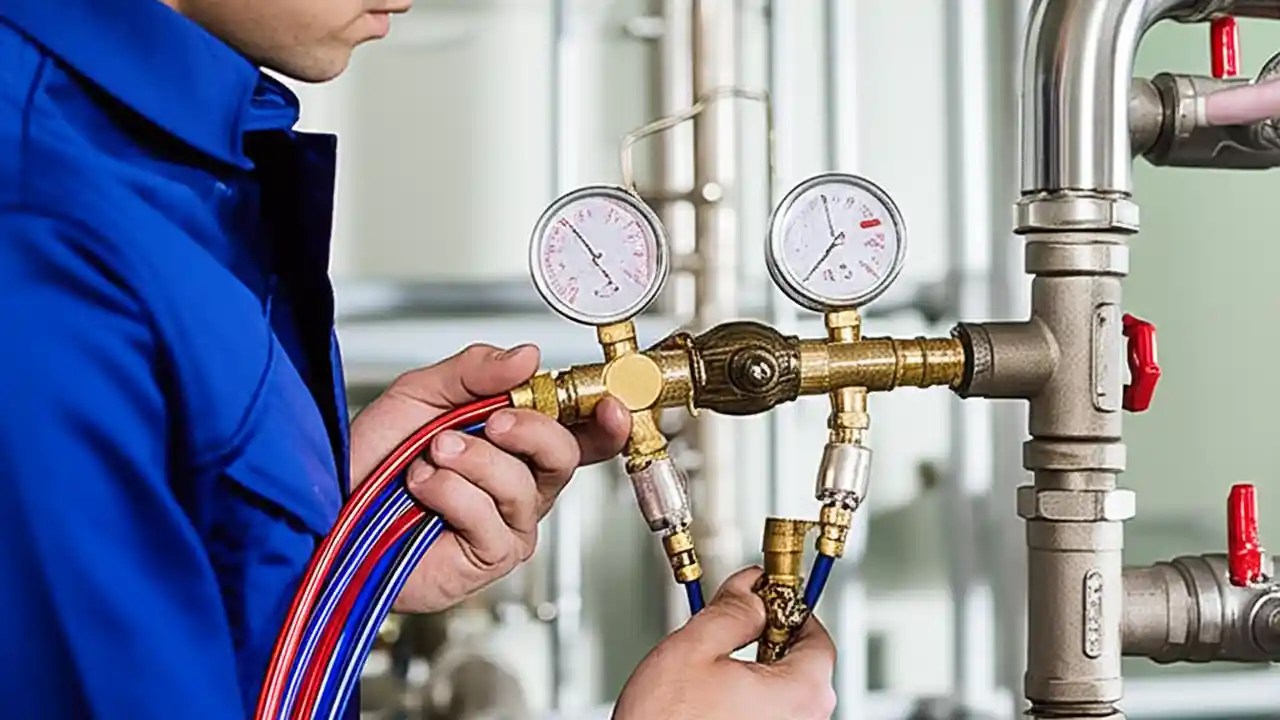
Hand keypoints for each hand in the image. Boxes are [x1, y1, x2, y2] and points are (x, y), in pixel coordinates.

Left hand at [348, 343, 631, 612]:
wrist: (329, 505)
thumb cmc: (375, 459)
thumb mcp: (423, 394)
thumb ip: (476, 370)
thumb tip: (527, 356)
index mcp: (517, 445)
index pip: (580, 433)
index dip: (605, 421)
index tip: (610, 403)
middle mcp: (522, 486)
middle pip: (565, 455)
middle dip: (529, 430)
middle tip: (492, 420)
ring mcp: (510, 525)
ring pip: (521, 484)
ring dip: (470, 461)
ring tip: (429, 455)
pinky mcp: (488, 558)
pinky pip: (490, 520)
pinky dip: (450, 495)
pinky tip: (422, 491)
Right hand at [614, 567, 837, 719]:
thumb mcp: (694, 648)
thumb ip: (732, 611)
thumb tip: (750, 589)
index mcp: (801, 693)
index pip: (817, 635)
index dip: (786, 609)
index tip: (762, 599)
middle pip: (802, 665)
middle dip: (768, 640)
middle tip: (734, 629)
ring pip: (783, 694)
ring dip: (757, 672)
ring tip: (716, 666)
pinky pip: (769, 715)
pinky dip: (750, 700)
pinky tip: (715, 696)